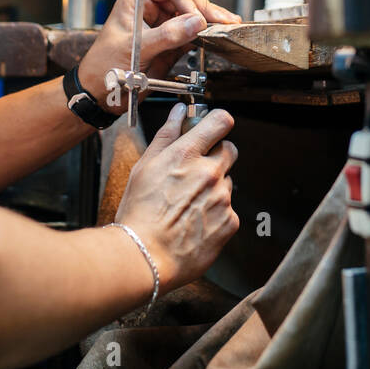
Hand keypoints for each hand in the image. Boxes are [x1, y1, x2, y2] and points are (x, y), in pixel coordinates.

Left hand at [78, 0, 240, 114]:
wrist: (100, 95)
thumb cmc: (103, 68)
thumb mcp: (133, 49)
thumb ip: (166, 36)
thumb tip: (194, 23)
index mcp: (137, 0)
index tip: (195, 16)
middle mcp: (152, 9)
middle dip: (204, 8)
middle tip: (219, 22)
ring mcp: (164, 26)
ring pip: (194, 15)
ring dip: (211, 19)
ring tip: (227, 24)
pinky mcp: (172, 44)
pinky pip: (194, 34)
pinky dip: (207, 35)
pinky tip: (219, 35)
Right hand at [114, 104, 238, 290]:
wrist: (145, 256)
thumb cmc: (139, 214)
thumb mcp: (145, 167)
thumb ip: (166, 135)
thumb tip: (178, 113)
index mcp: (187, 155)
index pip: (220, 122)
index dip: (219, 123)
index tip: (215, 128)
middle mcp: (209, 173)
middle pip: (230, 150)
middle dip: (217, 156)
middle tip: (197, 172)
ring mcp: (222, 198)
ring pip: (227, 183)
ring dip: (214, 189)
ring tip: (188, 206)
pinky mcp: (230, 222)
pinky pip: (229, 210)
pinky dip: (216, 215)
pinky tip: (195, 223)